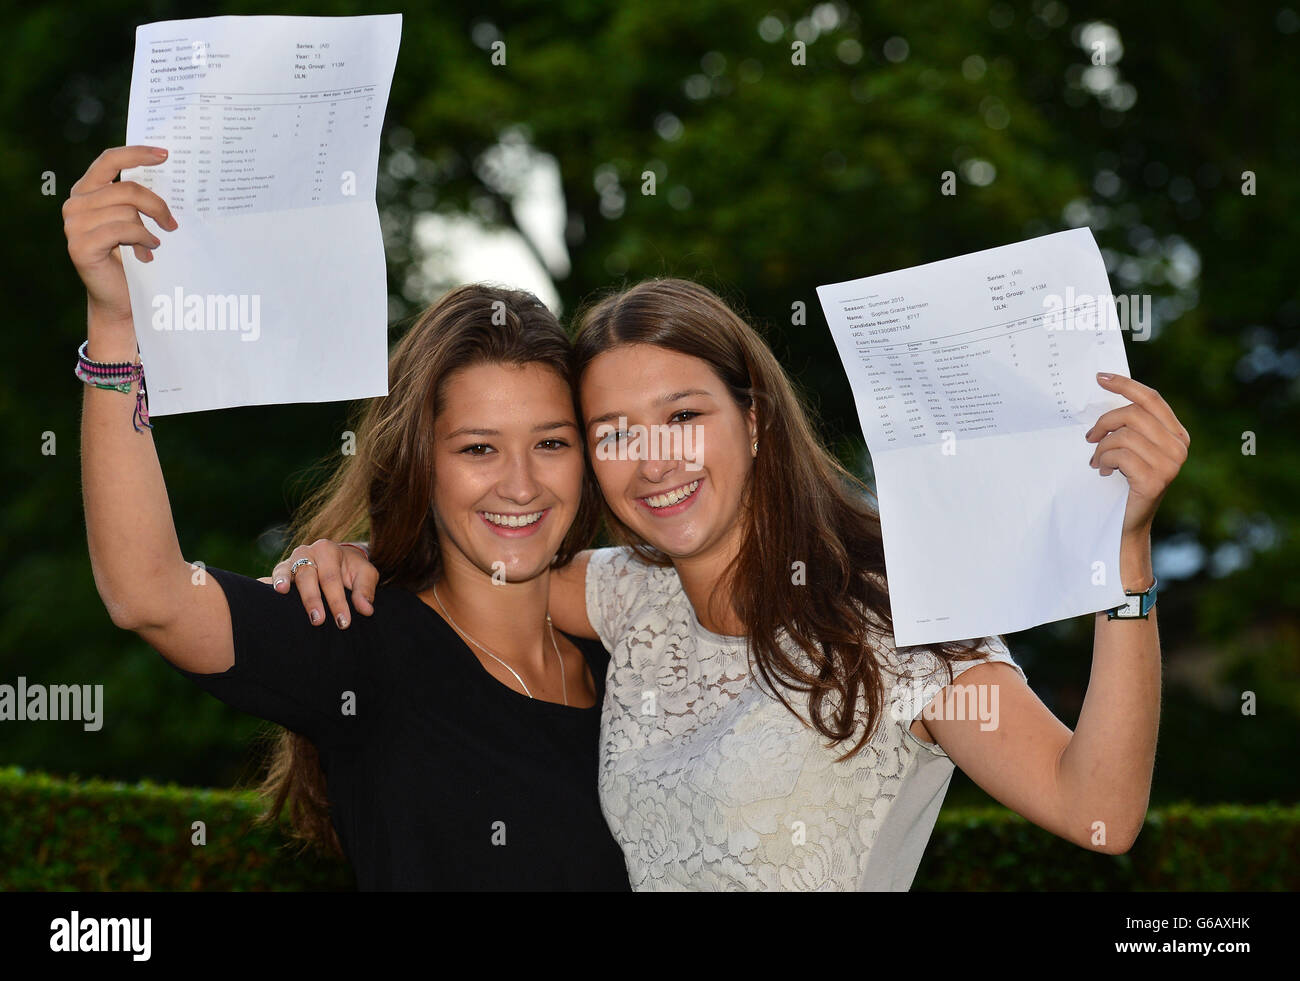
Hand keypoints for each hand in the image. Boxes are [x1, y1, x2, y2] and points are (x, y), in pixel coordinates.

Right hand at [63, 146, 178, 325]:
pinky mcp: (80, 245)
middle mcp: (75, 204)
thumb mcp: (135, 222)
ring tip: (153, 245)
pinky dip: (141, 239)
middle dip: (156, 205)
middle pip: (127, 189)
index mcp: (87, 191)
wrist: (120, 298)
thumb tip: (167, 177)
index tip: (165, 154)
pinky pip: (122, 230)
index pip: (109, 161)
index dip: (137, 154)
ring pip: (126, 210)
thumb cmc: (132, 259)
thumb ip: (137, 200)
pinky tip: (148, 252)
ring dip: (148, 229)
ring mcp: (73, 225)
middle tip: (173, 223)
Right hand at [270, 540, 377, 627]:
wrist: (340, 559)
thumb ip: (365, 591)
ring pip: (287, 571)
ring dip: (284, 583)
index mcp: (329, 550)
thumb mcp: (366, 575)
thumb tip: (366, 610)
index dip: (337, 602)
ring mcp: (292, 559)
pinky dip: (270, 582)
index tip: (343, 622)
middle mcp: (308, 552)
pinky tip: (267, 592)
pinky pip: (275, 574)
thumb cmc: (353, 570)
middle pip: (308, 575)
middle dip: (312, 599)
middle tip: (318, 621)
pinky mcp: (282, 569)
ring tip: (283, 593)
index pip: (332, 578)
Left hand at [1085, 372, 1189, 539]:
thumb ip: (1130, 426)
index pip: (1151, 399)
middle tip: (1089, 437)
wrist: (1127, 522)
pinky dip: (1105, 461)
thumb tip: (1105, 392)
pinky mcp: (1156, 479)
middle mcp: (1179, 446)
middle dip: (1104, 422)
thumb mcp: (1131, 448)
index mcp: (1176, 434)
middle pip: (1133, 414)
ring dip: (1102, 448)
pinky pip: (1120, 456)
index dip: (1125, 385)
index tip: (1100, 377)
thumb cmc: (1126, 481)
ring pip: (1123, 435)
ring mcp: (1171, 464)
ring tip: (1098, 461)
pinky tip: (1104, 472)